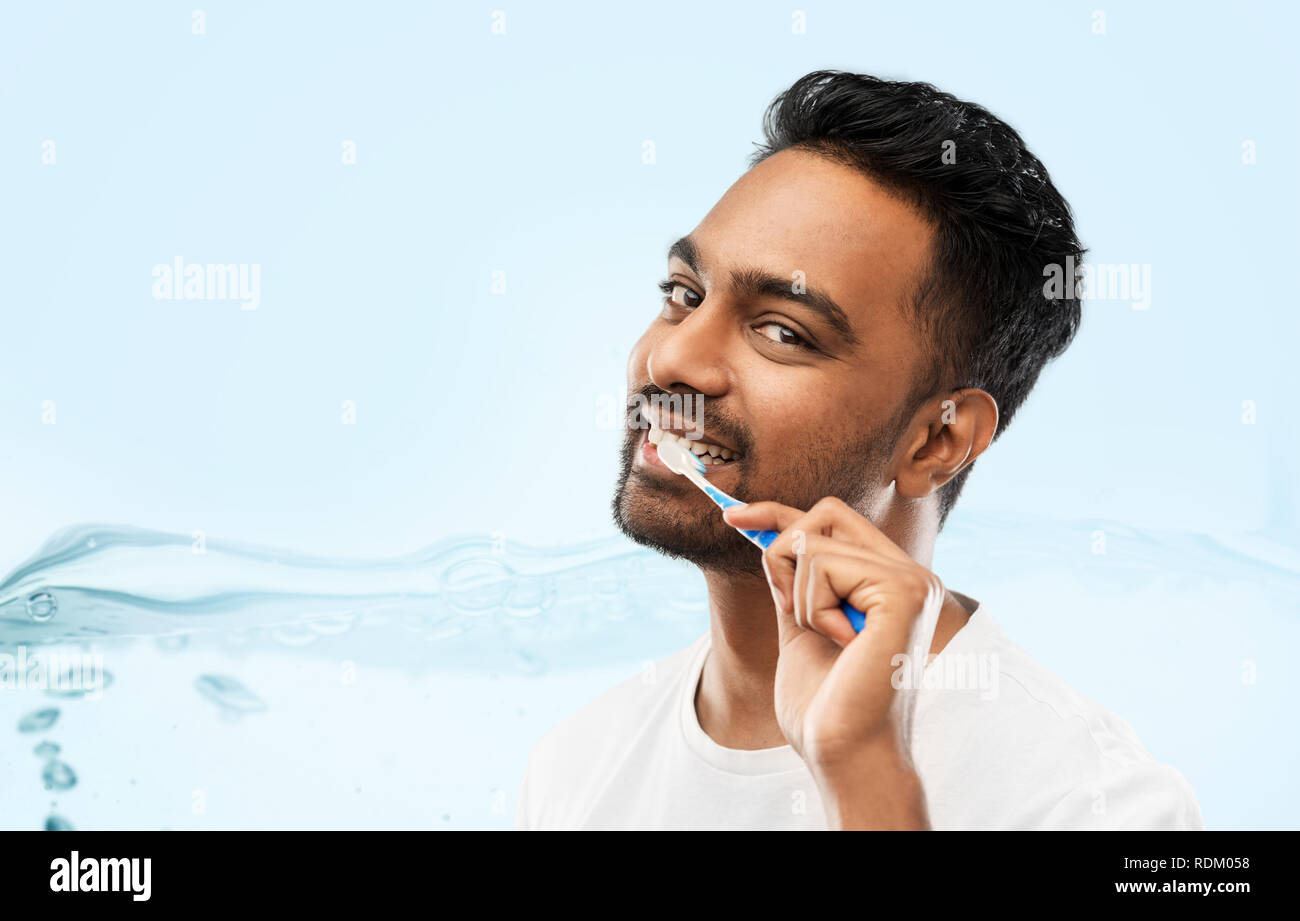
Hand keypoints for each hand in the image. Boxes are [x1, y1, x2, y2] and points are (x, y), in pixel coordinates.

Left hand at [722, 496, 945, 828]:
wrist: (844, 754)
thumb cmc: (826, 707)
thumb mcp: (800, 628)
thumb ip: (795, 583)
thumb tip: (769, 535)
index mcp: (892, 585)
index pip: (833, 522)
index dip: (778, 512)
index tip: (733, 515)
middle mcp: (911, 576)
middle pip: (825, 514)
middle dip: (784, 553)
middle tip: (789, 609)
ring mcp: (913, 581)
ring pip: (814, 544)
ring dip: (800, 598)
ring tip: (830, 641)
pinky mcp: (904, 591)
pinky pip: (824, 565)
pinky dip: (814, 609)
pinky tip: (841, 644)